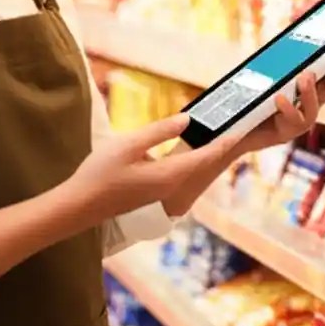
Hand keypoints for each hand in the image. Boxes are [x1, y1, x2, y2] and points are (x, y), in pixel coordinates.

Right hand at [66, 114, 240, 220]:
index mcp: (169, 174)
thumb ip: (159, 131)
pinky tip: (197, 150)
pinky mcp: (158, 194)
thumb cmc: (100, 173)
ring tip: (225, 135)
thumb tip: (188, 120)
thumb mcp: (128, 145)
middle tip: (242, 128)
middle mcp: (173, 186)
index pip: (206, 155)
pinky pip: (186, 176)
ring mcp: (166, 193)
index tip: (243, 126)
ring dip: (211, 154)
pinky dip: (196, 161)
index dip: (225, 140)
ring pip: (197, 171)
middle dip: (224, 147)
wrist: (81, 205)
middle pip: (207, 165)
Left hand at [235, 51, 324, 153]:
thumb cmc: (250, 103)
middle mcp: (305, 112)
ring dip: (310, 93)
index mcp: (303, 98)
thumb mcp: (264, 81)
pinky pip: (291, 122)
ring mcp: (296, 125)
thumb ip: (276, 67)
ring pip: (311, 112)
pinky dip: (288, 109)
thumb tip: (284, 39)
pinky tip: (279, 98)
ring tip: (305, 77)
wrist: (231, 132)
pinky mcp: (283, 134)